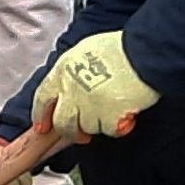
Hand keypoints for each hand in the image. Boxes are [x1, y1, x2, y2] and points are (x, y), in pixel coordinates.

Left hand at [32, 30, 159, 140]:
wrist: (144, 53)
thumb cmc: (122, 48)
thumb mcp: (86, 51)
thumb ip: (75, 70)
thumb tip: (72, 85)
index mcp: (64, 70)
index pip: (43, 97)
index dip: (41, 114)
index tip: (42, 126)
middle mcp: (72, 89)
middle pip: (61, 121)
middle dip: (69, 131)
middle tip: (79, 135)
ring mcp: (88, 105)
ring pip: (86, 127)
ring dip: (100, 123)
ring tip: (115, 110)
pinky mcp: (106, 117)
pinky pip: (108, 130)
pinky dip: (118, 126)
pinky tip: (126, 114)